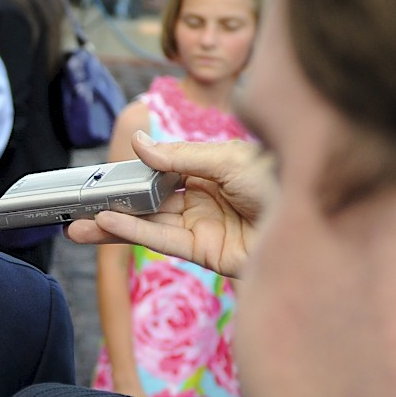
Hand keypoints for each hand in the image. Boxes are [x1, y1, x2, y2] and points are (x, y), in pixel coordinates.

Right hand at [66, 133, 273, 279]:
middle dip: (113, 202)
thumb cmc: (282, 179)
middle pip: (149, 200)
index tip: (101, 175)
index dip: (131, 173)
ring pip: (148, 223)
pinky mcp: (206, 253)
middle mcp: (204, 198)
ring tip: (76, 223)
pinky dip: (134, 234)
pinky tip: (109, 226)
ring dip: (113, 223)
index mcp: (211, 170)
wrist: (319, 219)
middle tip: (77, 203)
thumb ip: (179, 156)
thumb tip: (139, 143)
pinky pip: (162, 242)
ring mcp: (203, 226)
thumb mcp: (227, 159)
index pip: (161, 171)